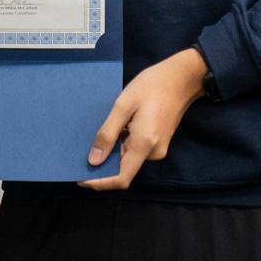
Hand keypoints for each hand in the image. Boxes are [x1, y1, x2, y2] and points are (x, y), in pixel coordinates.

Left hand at [79, 48, 206, 190]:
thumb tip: (93, 160)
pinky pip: (135, 151)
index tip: (80, 178)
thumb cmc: (152, 85)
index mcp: (144, 144)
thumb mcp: (123, 104)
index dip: (99, 182)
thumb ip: (108, 133)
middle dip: (101, 166)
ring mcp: (157, 149)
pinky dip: (121, 145)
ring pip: (128, 159)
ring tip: (93, 138)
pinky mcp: (158, 143)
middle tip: (79, 154)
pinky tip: (112, 131)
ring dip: (111, 153)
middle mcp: (153, 153)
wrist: (182, 78)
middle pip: (123, 170)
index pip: (120, 178)